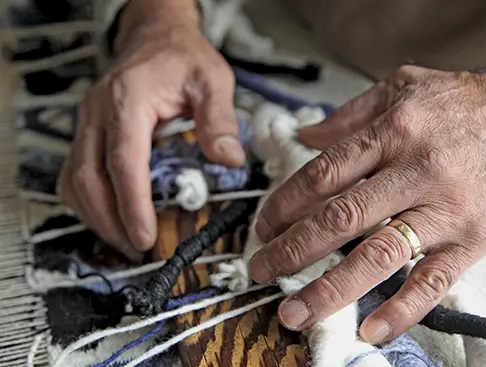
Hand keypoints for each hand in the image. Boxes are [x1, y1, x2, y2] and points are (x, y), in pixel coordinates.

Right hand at [58, 0, 242, 260]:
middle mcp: (98, 113)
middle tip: (137, 249)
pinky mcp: (87, 132)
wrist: (155, 37)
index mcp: (128, 100)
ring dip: (96, 217)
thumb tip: (228, 160)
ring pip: (74, 180)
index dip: (131, 204)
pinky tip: (112, 217)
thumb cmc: (183, 58)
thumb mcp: (212, 79)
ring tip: (126, 241)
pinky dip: (89, 202)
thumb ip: (220, 118)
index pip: (123, 161)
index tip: (144, 236)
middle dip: (110, 221)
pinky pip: (75, 174)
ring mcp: (87, 123)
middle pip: (88, 178)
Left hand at [248, 51, 485, 343]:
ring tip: (295, 311)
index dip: (285, 204)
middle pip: (340, 219)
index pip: (324, 175)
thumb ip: (350, 114)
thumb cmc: (467, 103)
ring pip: (378, 256)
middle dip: (292, 250)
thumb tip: (305, 138)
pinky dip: (401, 310)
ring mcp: (445, 209)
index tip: (264, 225)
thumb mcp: (403, 88)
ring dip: (330, 289)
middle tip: (261, 270)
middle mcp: (415, 171)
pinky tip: (370, 330)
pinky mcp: (474, 239)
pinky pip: (433, 281)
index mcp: (392, 131)